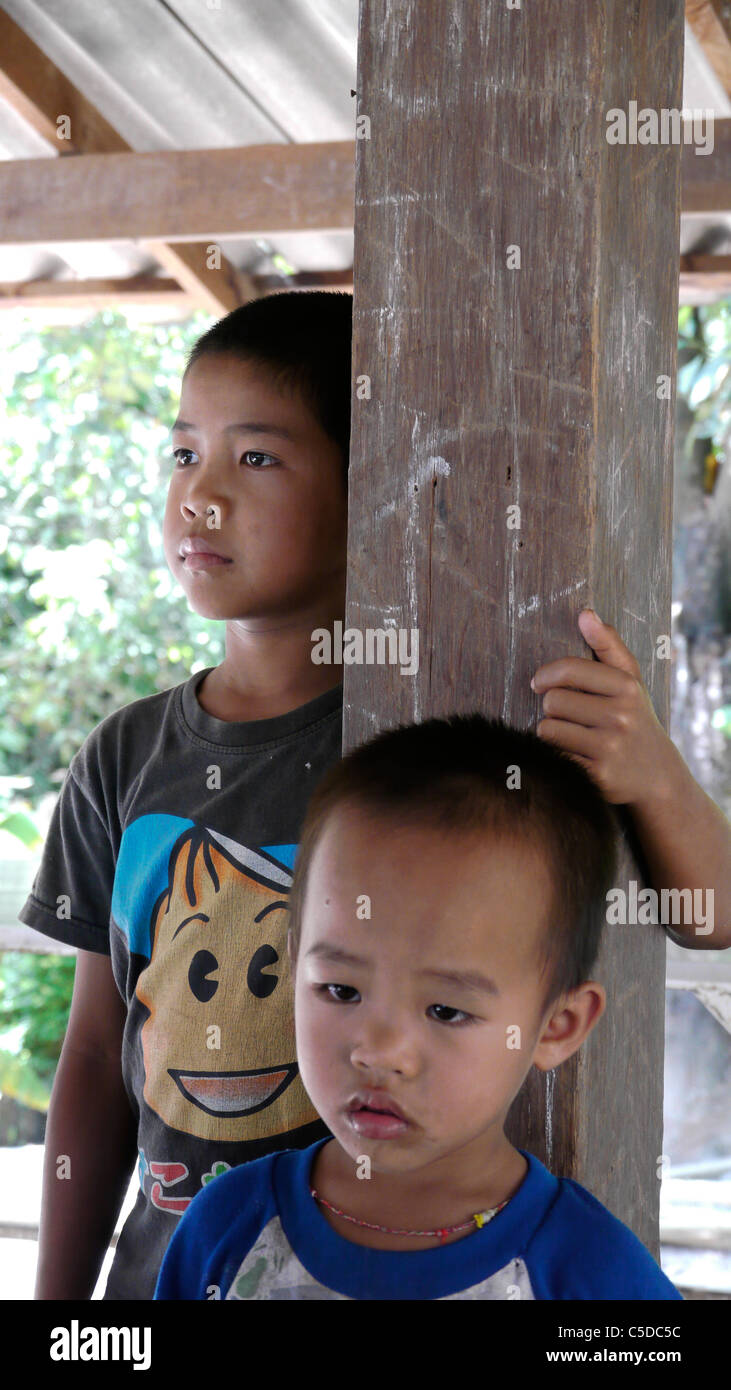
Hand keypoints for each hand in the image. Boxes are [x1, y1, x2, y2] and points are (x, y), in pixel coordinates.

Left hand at [531, 610, 675, 807]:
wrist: (657, 776)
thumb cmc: (635, 720)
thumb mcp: (630, 681)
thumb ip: (608, 644)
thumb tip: (585, 614)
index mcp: (626, 687)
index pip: (569, 670)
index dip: (546, 675)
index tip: (540, 682)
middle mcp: (620, 716)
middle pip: (553, 701)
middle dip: (553, 708)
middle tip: (568, 716)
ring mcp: (609, 747)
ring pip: (548, 729)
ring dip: (552, 732)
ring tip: (573, 736)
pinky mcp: (597, 775)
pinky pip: (554, 755)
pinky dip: (556, 754)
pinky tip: (576, 755)